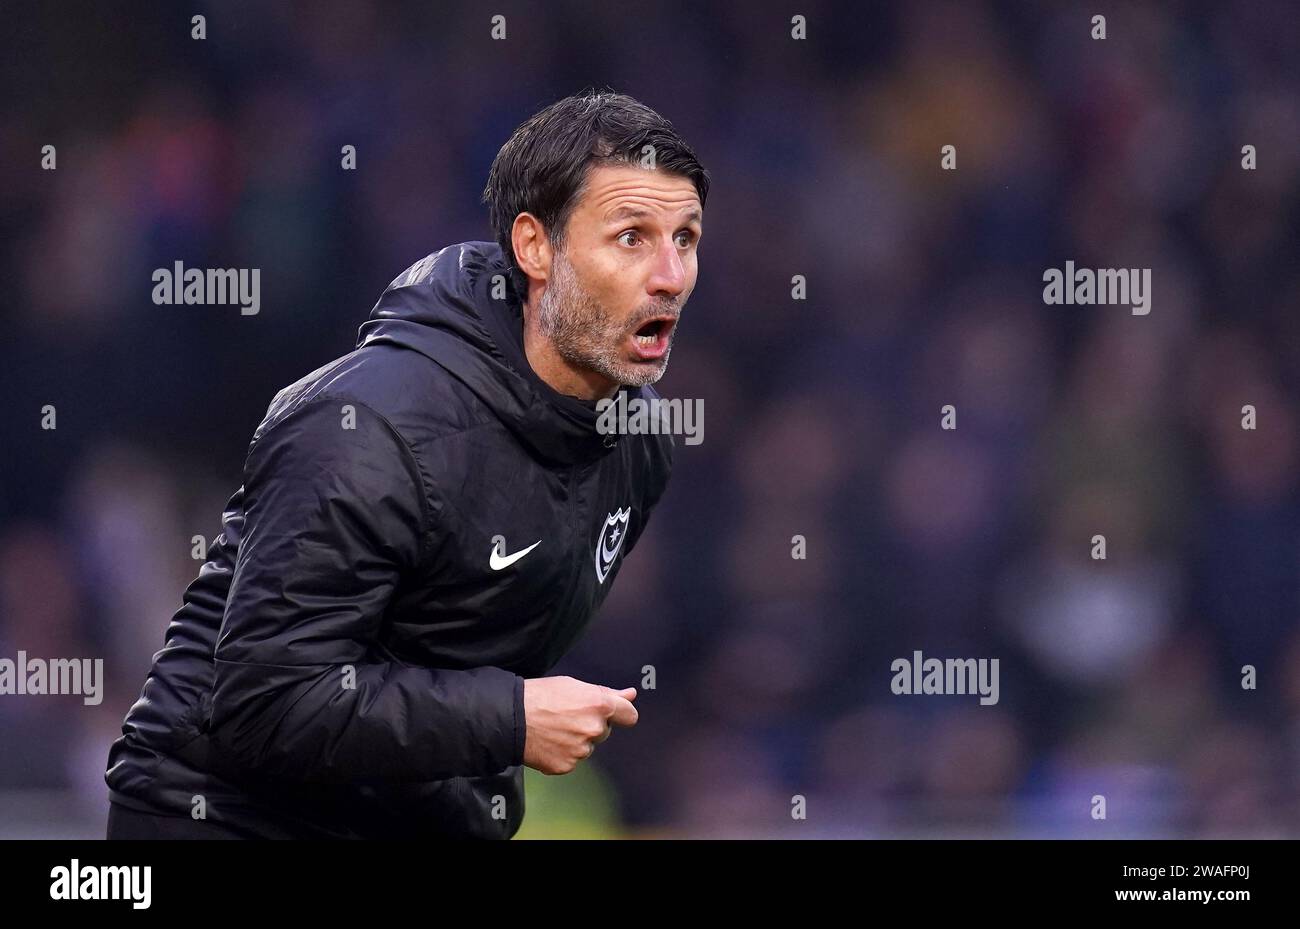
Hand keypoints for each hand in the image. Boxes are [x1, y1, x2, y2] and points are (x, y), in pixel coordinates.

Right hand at [521, 676, 638, 774]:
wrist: (510, 718)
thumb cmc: (542, 695)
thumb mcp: (575, 686)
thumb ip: (607, 693)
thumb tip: (631, 694)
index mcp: (600, 705)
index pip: (630, 715)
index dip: (622, 714)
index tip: (615, 714)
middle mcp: (595, 729)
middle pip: (605, 731)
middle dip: (592, 725)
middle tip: (567, 716)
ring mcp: (581, 750)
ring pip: (588, 747)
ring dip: (577, 740)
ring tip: (554, 728)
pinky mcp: (567, 766)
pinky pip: (573, 760)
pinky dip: (563, 753)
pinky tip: (549, 742)